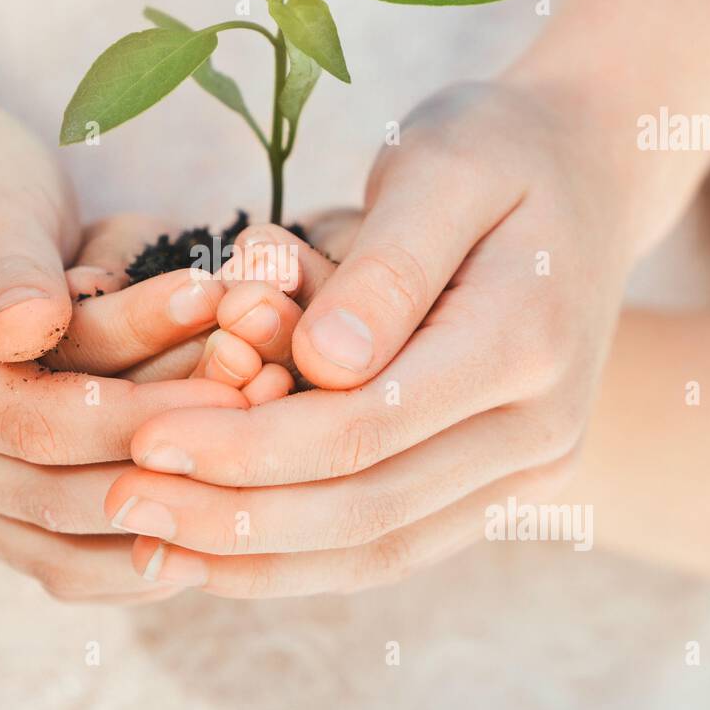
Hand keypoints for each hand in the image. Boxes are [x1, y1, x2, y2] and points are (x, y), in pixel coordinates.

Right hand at [0, 86, 246, 602]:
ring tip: (257, 483)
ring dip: (162, 519)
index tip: (241, 390)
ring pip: (54, 542)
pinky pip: (49, 552)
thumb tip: (30, 329)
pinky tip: (207, 538)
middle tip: (270, 432)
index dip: (141, 415)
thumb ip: (8, 265)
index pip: (31, 419)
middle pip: (49, 493)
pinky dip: (128, 549)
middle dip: (170, 467)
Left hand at [104, 83, 640, 596]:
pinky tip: (219, 551)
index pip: (367, 425)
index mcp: (526, 340)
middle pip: (367, 505)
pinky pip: (394, 542)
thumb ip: (388, 265)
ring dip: (258, 558)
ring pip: (379, 548)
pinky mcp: (502, 486)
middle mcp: (542, 428)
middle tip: (121, 503)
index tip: (145, 440)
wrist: (588, 175)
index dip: (248, 445)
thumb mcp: (443, 165)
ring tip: (152, 542)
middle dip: (234, 515)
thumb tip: (323, 365)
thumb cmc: (498, 151)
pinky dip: (302, 557)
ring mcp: (532, 469)